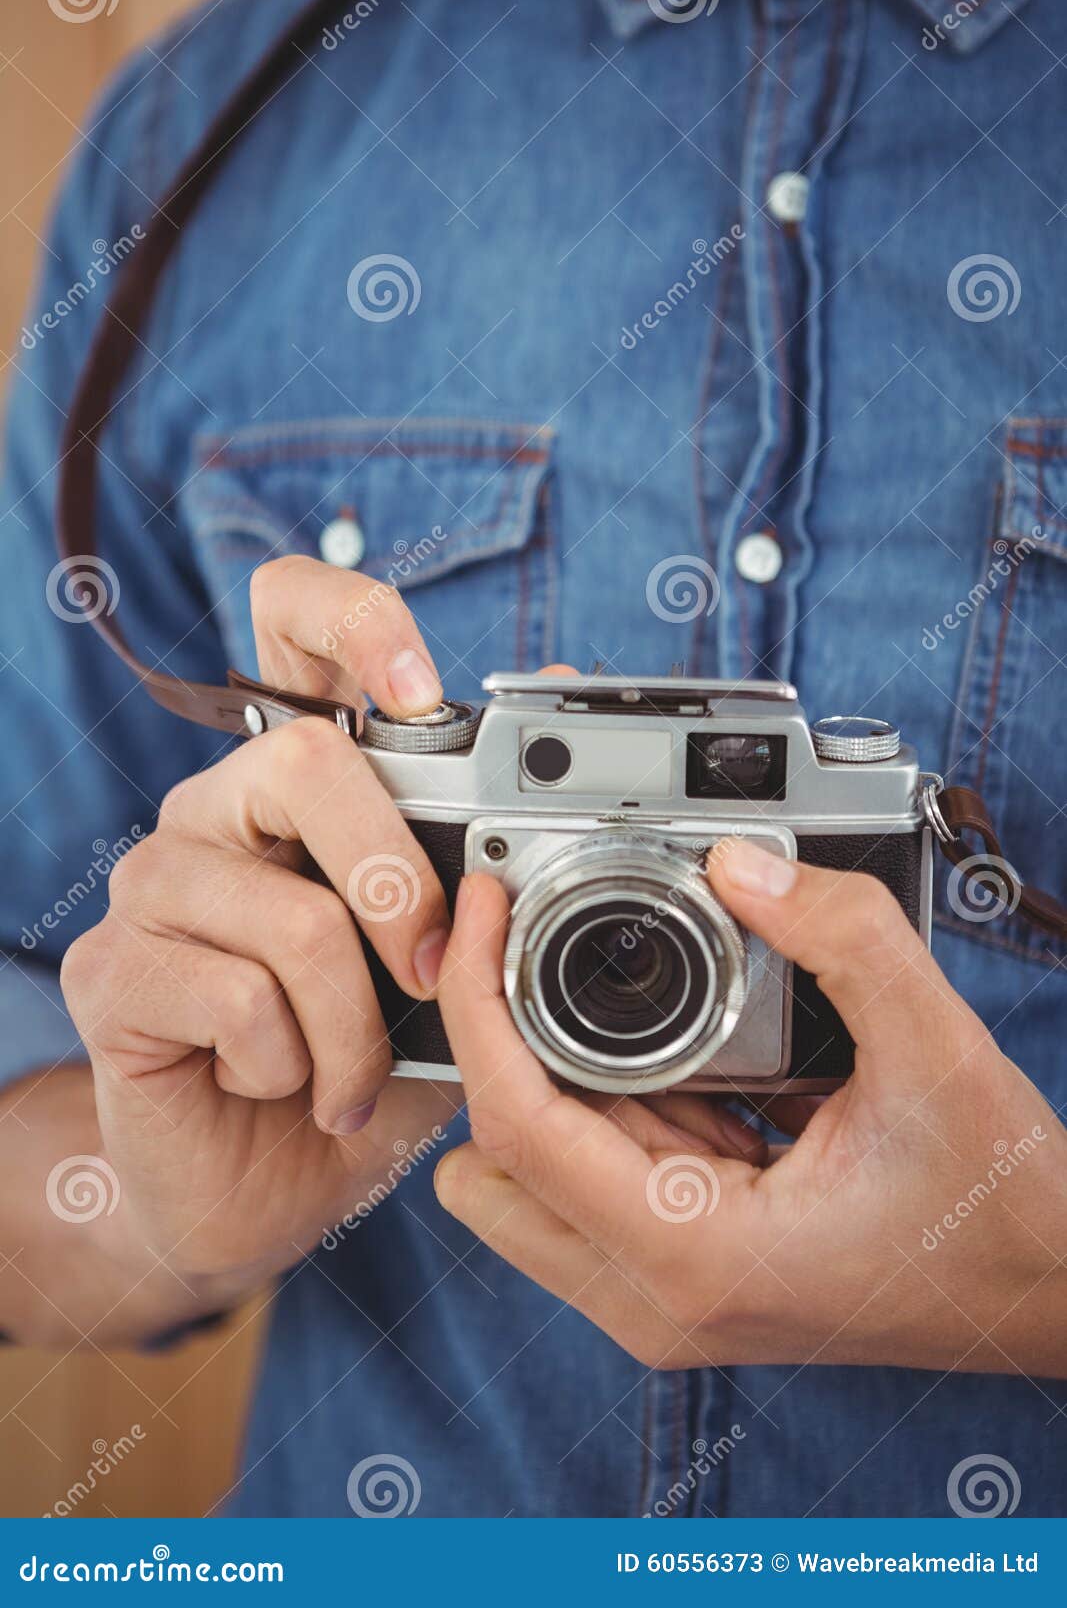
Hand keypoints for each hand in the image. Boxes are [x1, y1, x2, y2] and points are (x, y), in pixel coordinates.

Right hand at [60, 555, 459, 1302]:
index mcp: (300, 782)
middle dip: (399, 888)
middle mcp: (219, 806)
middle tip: (427, 980)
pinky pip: (236, 998)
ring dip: (355, 1029)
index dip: (354, 620)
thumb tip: (565, 687)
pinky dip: (294, 1068)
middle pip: (306, 760)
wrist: (266, 1192)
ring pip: (292, 913)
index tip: (421, 691)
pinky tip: (283, 1089)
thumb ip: (492, 855)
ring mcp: (154, 883)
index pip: (292, 623)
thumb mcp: (451, 971)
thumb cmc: (360, 1062)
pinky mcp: (111, 969)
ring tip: (352, 1079)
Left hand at [433, 842, 1066, 1375]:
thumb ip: (845, 939)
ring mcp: (665, 1296)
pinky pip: (594, 1180)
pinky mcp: (683, 1275)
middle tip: (539, 956)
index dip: (479, 1002)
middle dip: (500, 1056)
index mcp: (693, 1252)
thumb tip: (743, 864)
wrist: (1051, 1292)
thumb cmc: (1002, 1210)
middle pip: (489, 1167)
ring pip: (532, 1177)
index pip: (514, 1128)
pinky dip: (612, 1110)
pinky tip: (689, 1065)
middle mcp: (656, 1295)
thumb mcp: (937, 1055)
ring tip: (634, 1007)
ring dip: (558, 1082)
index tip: (489, 910)